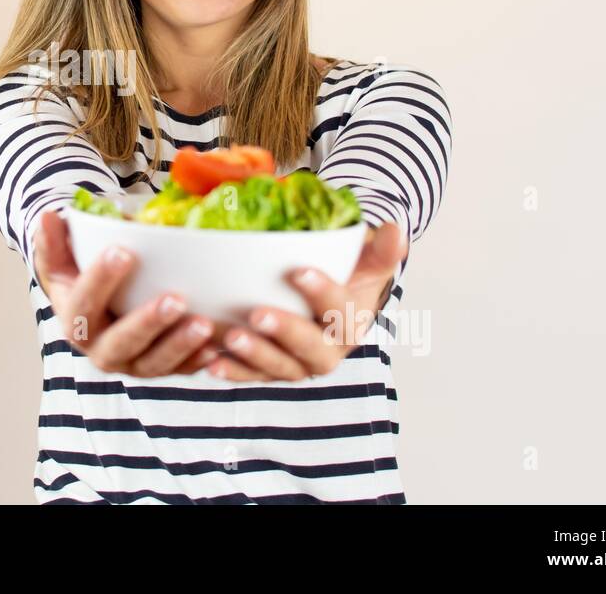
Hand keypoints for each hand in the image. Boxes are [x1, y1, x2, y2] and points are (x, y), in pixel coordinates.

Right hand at [33, 210, 217, 376]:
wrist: (99, 307)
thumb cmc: (82, 275)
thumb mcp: (64, 259)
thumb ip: (54, 240)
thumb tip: (47, 216)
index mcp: (74, 321)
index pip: (83, 303)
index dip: (100, 280)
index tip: (123, 250)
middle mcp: (100, 350)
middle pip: (120, 343)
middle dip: (148, 322)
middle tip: (176, 298)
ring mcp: (131, 364)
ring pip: (153, 363)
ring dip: (179, 346)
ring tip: (205, 323)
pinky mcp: (159, 369)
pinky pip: (179, 371)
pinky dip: (197, 362)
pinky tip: (216, 348)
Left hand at [205, 222, 407, 381]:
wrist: (329, 299)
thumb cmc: (347, 276)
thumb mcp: (367, 261)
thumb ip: (381, 249)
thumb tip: (395, 229)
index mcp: (353, 323)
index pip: (340, 310)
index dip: (322, 292)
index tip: (298, 271)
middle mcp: (329, 351)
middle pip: (311, 349)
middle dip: (284, 332)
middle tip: (256, 314)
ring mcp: (299, 365)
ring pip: (280, 367)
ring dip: (254, 356)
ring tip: (228, 337)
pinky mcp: (271, 371)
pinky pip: (253, 376)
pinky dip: (233, 372)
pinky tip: (210, 362)